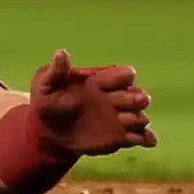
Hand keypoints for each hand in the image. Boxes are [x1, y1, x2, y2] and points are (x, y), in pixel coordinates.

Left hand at [28, 49, 157, 156]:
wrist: (49, 133)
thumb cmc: (48, 103)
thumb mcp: (45, 85)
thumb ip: (56, 71)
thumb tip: (61, 52)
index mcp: (99, 82)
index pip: (121, 75)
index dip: (124, 76)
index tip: (123, 78)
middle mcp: (115, 98)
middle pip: (137, 95)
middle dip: (137, 98)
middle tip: (132, 102)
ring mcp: (120, 118)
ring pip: (140, 116)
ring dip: (137, 118)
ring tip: (123, 121)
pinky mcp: (123, 136)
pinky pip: (142, 137)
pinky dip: (148, 138)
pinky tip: (145, 140)